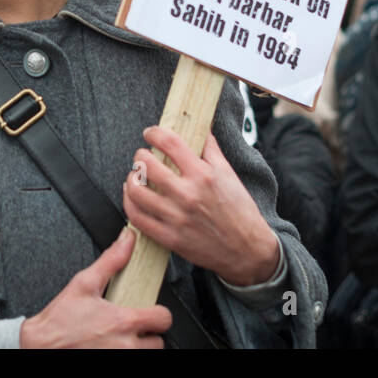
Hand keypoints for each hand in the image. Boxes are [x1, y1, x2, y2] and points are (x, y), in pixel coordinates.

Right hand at [20, 228, 171, 348]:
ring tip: (123, 339)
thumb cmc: (58, 320)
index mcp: (123, 321)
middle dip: (149, 334)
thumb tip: (127, 240)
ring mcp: (119, 360)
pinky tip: (112, 348)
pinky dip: (125, 354)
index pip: (163, 319)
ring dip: (139, 348)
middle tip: (134, 327)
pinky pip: (132, 363)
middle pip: (159, 342)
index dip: (158, 313)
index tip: (149, 312)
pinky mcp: (111, 368)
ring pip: (148, 355)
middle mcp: (125, 346)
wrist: (38, 346)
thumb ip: (112, 260)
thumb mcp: (84, 283)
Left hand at [122, 125, 279, 286]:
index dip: (155, 133)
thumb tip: (201, 127)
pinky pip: (137, 218)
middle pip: (147, 165)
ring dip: (131, 179)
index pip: (171, 143)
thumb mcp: (228, 174)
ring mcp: (176, 218)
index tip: (151, 133)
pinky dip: (130, 204)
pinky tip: (133, 197)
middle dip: (140, 155)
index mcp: (203, 175)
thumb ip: (211, 149)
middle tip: (142, 156)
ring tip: (135, 176)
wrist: (247, 250)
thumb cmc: (240, 210)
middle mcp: (188, 195)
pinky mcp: (170, 238)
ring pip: (137, 192)